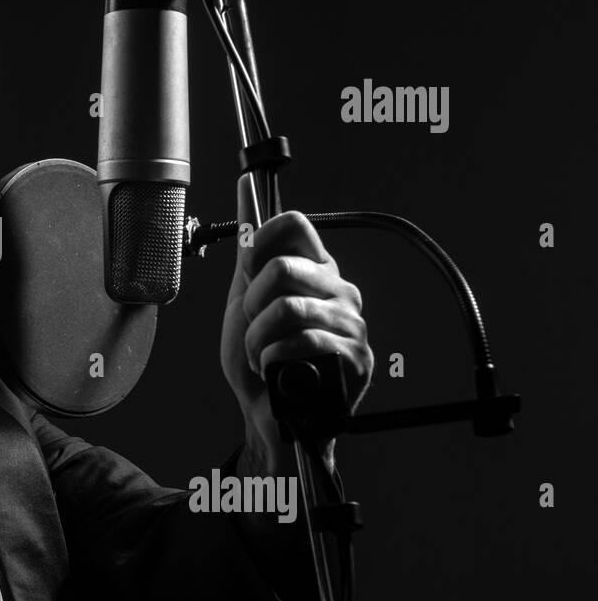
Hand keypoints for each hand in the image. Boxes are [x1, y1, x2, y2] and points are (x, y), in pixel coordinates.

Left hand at [220, 174, 372, 475]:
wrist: (267, 413)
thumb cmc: (260, 358)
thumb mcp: (245, 297)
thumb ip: (249, 249)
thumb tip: (247, 187)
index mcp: (317, 271)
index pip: (293, 224)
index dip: (259, 243)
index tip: (248, 273)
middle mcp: (340, 290)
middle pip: (282, 268)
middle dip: (250, 307)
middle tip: (252, 330)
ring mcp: (351, 323)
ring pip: (285, 310)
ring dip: (256, 340)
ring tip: (261, 355)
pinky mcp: (355, 358)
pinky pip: (300, 343)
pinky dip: (270, 361)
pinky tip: (275, 371)